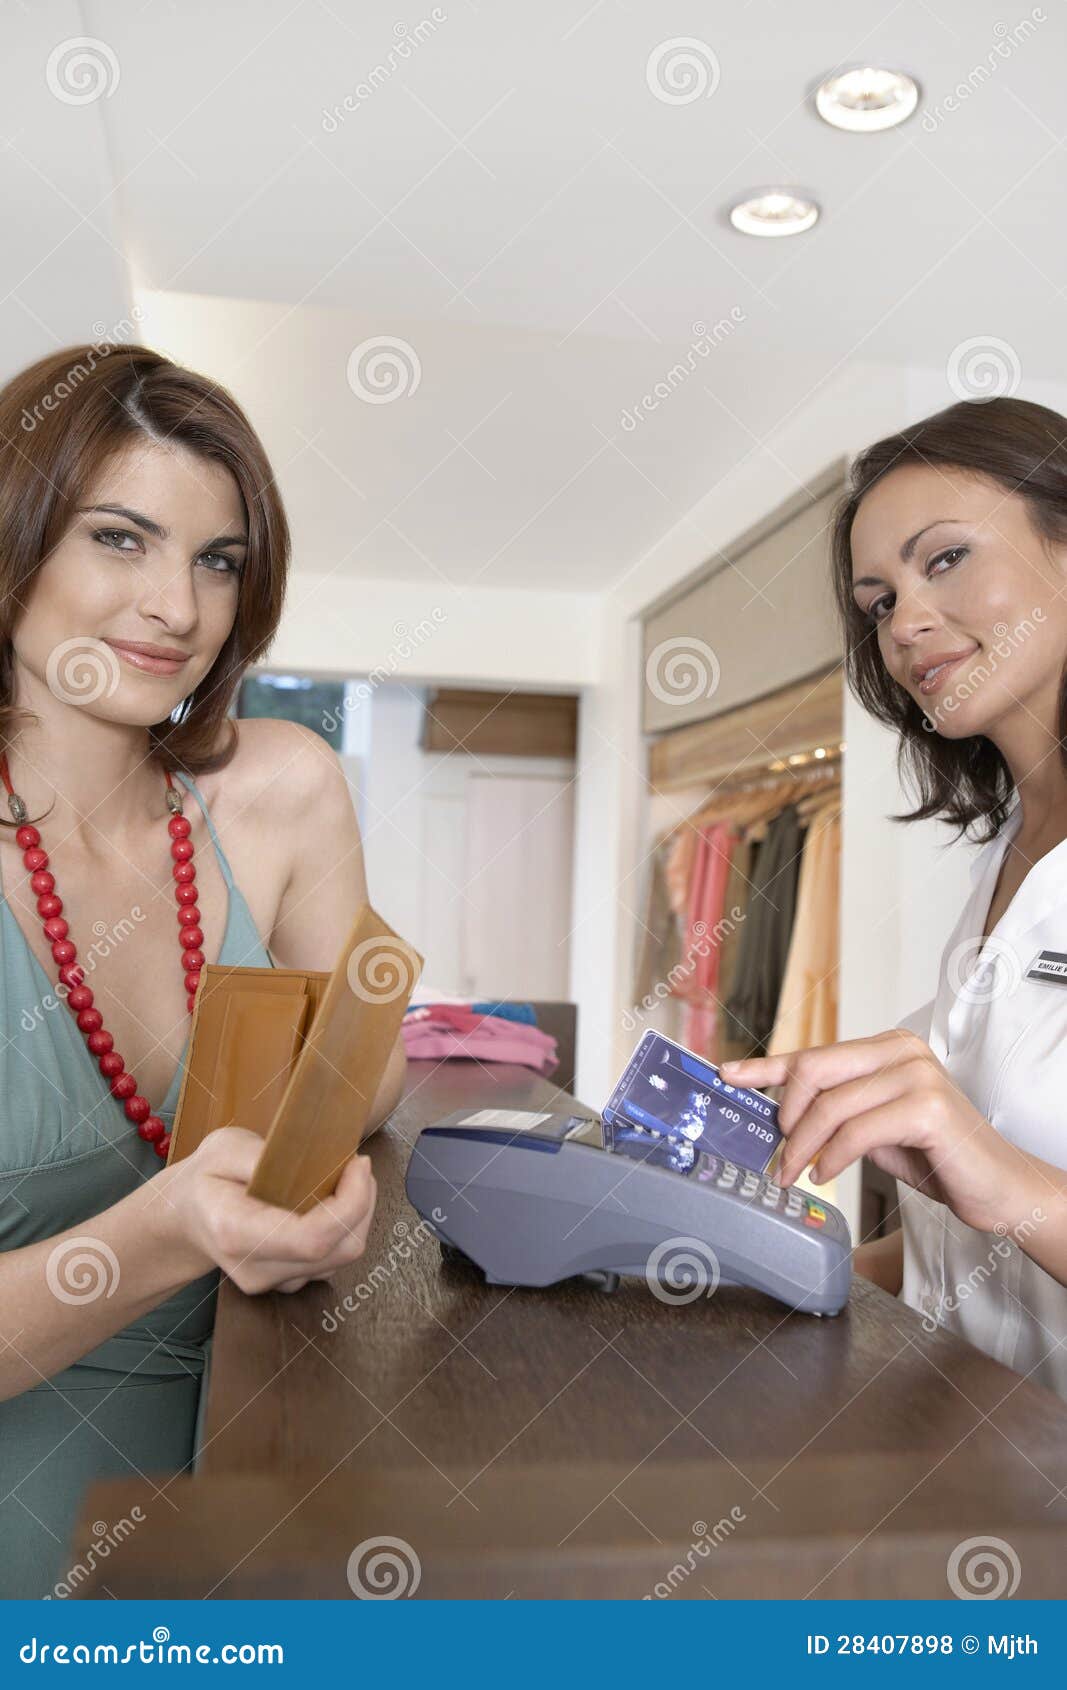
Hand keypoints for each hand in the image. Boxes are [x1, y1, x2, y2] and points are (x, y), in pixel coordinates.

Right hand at [156, 1126, 377, 1295]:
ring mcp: (273, 1283)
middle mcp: (257, 1269)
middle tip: (357, 1164)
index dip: (350, 1204)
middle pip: (339, 1250)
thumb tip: (312, 1161)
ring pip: (343, 1257)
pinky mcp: (289, 1283)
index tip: (357, 1164)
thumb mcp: (224, 1147)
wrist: (185, 1218)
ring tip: (346, 1177)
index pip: (312, 1238)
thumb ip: (264, 1154)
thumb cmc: (206, 1178)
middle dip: (363, 1204)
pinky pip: (334, 1259)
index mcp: (237, 1234)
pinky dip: (347, 1227)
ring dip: (359, 1215)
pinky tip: (334, 1200)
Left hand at [719, 1030, 1026, 1235]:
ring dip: (803, 1147)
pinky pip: (856, 1131)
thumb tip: (782, 1119)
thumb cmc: (935, 1155)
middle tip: (778, 1154)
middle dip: (786, 1117)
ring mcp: (916, 1074)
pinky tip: (827, 1174)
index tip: (727, 1075)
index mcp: (887, 1047)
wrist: (995, 1185)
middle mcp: (901, 1050)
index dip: (765, 1067)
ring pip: (831, 1106)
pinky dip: (833, 1157)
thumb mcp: (875, 1127)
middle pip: (813, 1071)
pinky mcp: (927, 1108)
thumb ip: (838, 1113)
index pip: (813, 1054)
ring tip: (795, 1173)